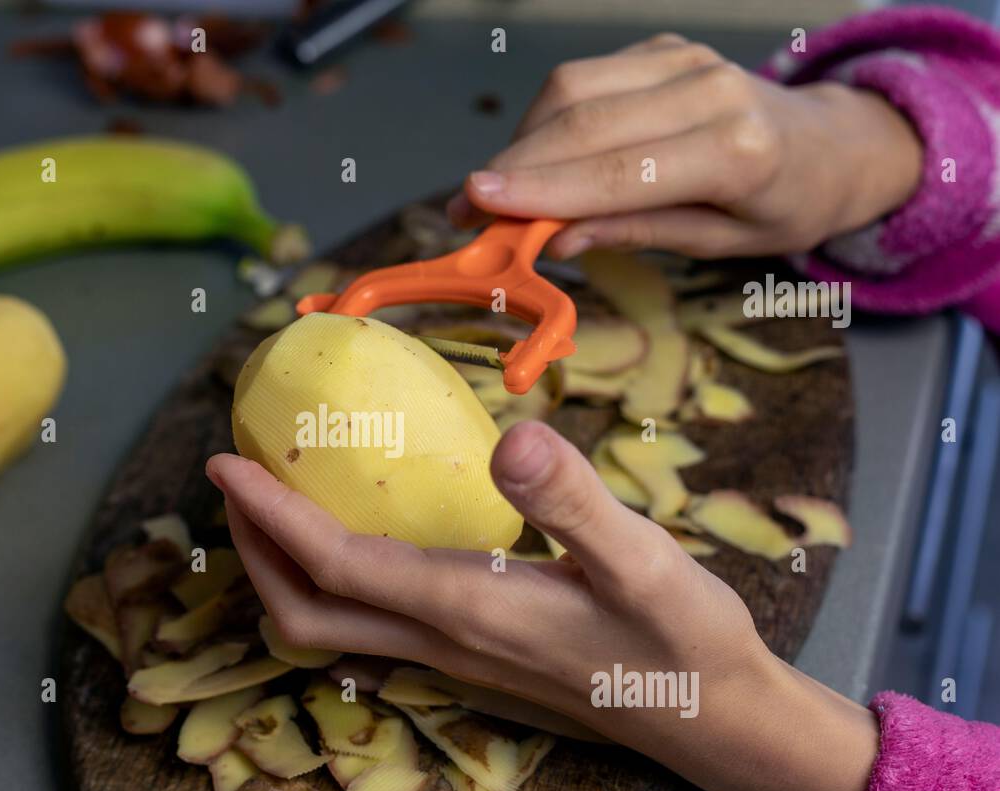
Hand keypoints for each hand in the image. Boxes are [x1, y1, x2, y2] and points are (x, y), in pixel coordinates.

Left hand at [206, 421, 878, 790]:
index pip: (332, 563)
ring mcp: (452, 659)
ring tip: (276, 506)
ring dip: (285, 571)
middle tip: (236, 481)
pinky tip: (357, 545)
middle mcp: (442, 641)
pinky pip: (369, 629)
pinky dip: (333, 585)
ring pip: (331, 626)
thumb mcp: (642, 560)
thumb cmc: (683, 641)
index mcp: (465, 609)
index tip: (225, 460)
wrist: (715, 720)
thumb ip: (573, 500)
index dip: (269, 513)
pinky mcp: (470, 661)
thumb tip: (511, 439)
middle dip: (254, 549)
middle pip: (305, 609)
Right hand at [449, 34, 922, 258]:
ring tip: (491, 191)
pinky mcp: (664, 48)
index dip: (542, 186)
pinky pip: (584, 77)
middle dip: (514, 166)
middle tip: (462, 209)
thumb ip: (637, 232)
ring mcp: (685, 59)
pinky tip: (532, 158)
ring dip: (521, 141)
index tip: (478, 200)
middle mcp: (712, 90)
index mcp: (740, 151)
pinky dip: (545, 119)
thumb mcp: (720, 243)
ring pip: (573, 89)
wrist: (829, 143)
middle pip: (585, 121)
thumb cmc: (781, 204)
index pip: (620, 170)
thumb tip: (556, 238)